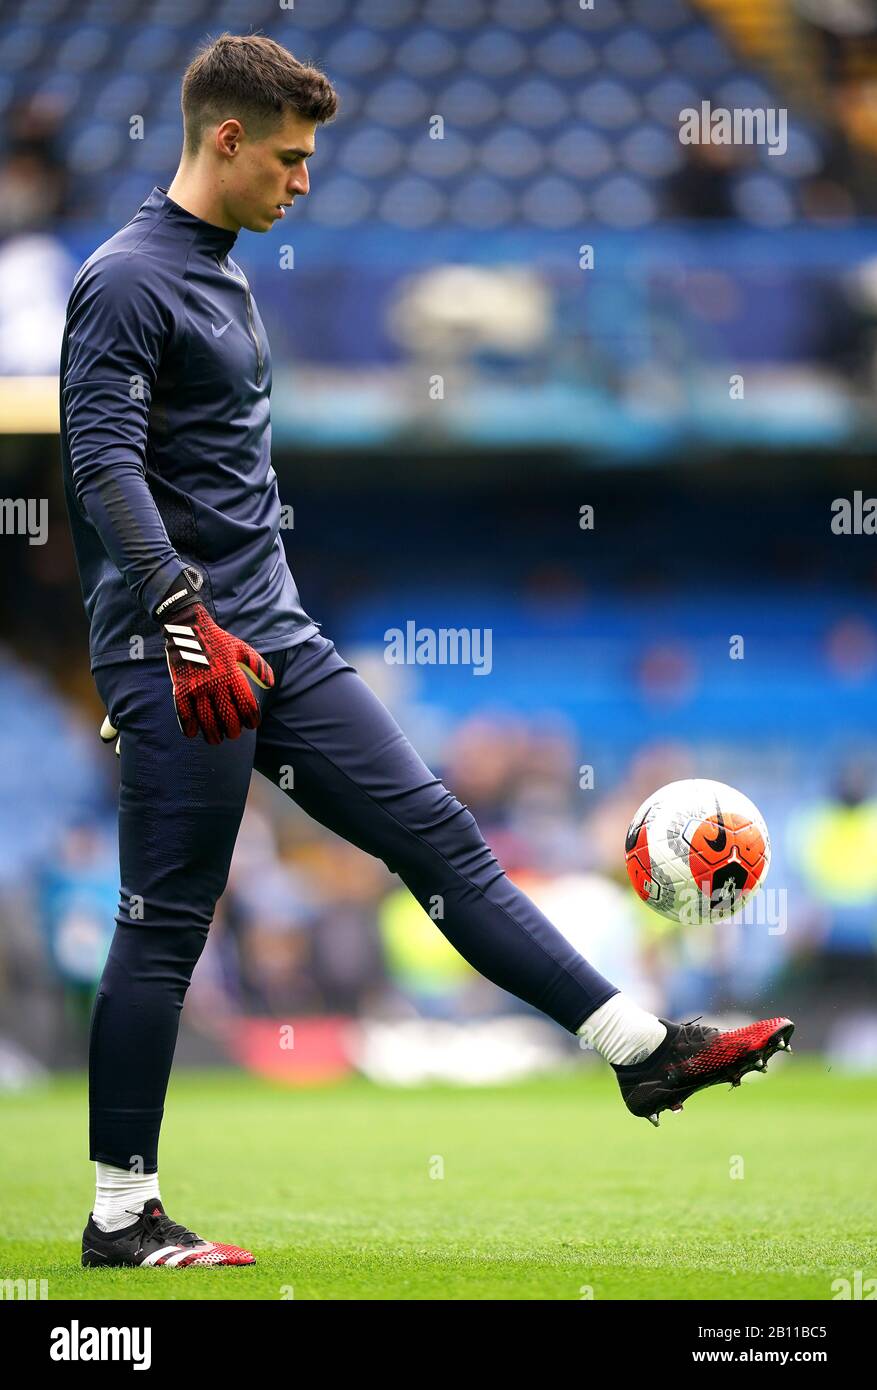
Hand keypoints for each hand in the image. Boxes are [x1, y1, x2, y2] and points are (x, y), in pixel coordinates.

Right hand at [163, 602, 273, 744]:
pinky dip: (188, 726)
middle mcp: (215, 683)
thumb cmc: (218, 640)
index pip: (246, 705)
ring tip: (215, 739)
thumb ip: (258, 665)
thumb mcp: (241, 649)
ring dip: (212, 734)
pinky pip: (184, 713)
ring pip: (206, 720)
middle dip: (233, 730)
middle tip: (233, 733)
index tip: (251, 724)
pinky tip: (193, 733)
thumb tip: (271, 683)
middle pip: (227, 717)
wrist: (188, 628)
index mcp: (232, 675)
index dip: (252, 719)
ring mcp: (197, 687)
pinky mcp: (180, 688)